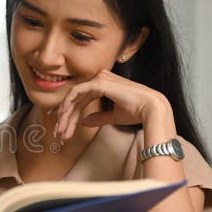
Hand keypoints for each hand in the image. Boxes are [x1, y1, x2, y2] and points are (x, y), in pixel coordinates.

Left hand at [56, 70, 171, 140]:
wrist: (151, 109)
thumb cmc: (137, 112)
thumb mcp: (113, 116)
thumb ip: (98, 118)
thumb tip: (83, 121)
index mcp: (103, 85)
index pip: (81, 99)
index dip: (71, 114)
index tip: (63, 128)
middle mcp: (100, 79)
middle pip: (76, 99)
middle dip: (66, 118)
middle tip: (60, 133)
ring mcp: (99, 79)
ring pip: (74, 96)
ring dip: (66, 114)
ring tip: (61, 130)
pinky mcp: (99, 82)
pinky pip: (78, 92)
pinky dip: (69, 102)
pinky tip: (63, 115)